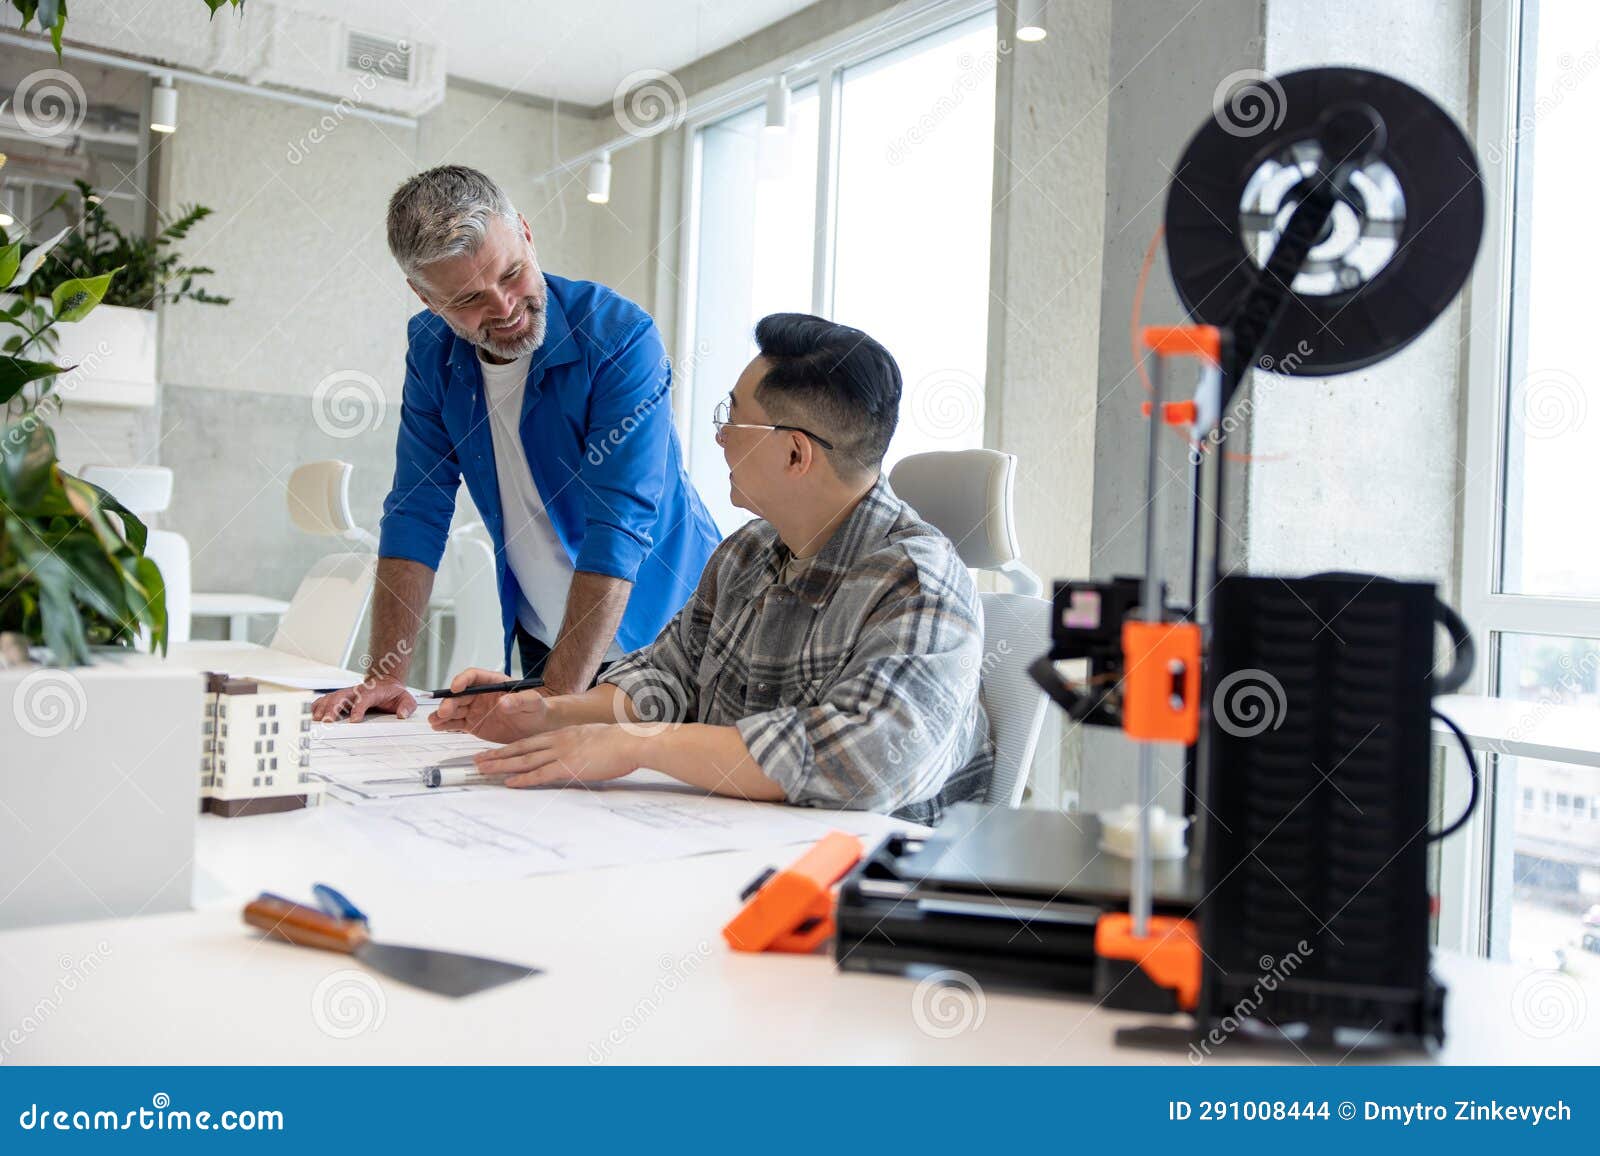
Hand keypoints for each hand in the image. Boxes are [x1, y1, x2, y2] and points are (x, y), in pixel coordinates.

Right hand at [311, 677, 415, 721]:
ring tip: (316, 719)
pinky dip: (318, 705)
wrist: (385, 683)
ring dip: (323, 707)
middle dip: (334, 708)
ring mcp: (347, 693)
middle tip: (327, 721)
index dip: (358, 708)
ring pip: (332, 697)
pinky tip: (310, 713)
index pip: (364, 698)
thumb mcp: (406, 699)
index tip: (354, 720)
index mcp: (372, 691)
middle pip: (342, 697)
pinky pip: (326, 699)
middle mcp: (357, 691)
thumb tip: (402, 715)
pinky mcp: (341, 697)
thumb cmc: (394, 694)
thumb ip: (407, 706)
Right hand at [429, 666, 557, 742]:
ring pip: (455, 709)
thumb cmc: (537, 709)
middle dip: (450, 701)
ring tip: (434, 721)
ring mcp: (476, 710)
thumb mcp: (533, 702)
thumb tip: (505, 702)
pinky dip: (446, 725)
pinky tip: (438, 727)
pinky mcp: (473, 724)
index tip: (456, 688)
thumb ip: (521, 701)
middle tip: (444, 711)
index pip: (474, 677)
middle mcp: (481, 695)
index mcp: (494, 683)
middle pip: (460, 694)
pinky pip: (457, 723)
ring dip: (443, 714)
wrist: (538, 728)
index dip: (463, 680)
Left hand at [472, 724, 642, 787]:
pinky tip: (509, 782)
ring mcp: (561, 753)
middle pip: (520, 749)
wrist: (630, 741)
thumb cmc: (618, 743)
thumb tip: (574, 756)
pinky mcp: (568, 767)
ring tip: (483, 769)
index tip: (494, 752)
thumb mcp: (592, 739)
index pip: (529, 742)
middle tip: (477, 760)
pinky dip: (522, 779)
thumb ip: (578, 746)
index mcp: (562, 734)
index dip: (509, 748)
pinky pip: (540, 774)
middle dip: (497, 755)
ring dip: (501, 766)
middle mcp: (557, 741)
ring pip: (524, 760)